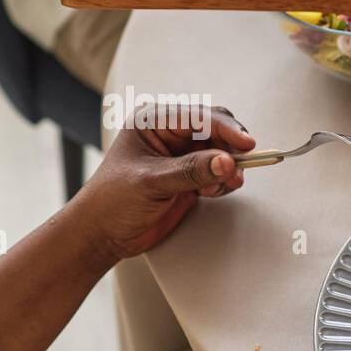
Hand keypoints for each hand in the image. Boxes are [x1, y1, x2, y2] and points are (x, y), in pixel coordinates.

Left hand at [69, 104, 253, 265]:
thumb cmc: (113, 201)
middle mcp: (170, 133)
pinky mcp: (191, 176)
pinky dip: (224, 181)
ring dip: (228, 169)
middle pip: (216, 130)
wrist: (104, 234)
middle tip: (238, 169)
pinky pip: (220, 171)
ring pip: (222, 151)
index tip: (246, 145)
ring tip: (218, 187)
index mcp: (153, 122)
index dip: (226, 130)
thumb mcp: (151, 183)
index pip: (199, 117)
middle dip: (230, 149)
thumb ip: (191, 171)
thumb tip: (227, 162)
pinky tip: (212, 193)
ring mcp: (182, 155)